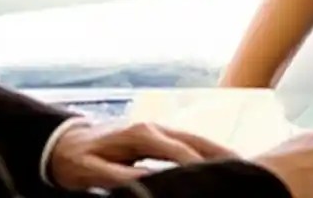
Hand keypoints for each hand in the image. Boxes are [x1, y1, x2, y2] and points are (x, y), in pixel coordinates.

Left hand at [48, 120, 236, 190]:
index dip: (203, 168)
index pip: (182, 153)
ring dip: (220, 153)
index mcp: (142, 134)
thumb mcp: (94, 172)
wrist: (62, 141)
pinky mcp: (158, 135)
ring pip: (198, 140)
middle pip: (198, 141)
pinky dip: (208, 152)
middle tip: (249, 170)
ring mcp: (159, 129)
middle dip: (223, 156)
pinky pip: (189, 143)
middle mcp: (155, 127)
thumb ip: (123, 178)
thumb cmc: (76, 159)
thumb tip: (151, 185)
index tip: (222, 181)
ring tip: (244, 166)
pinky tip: (221, 162)